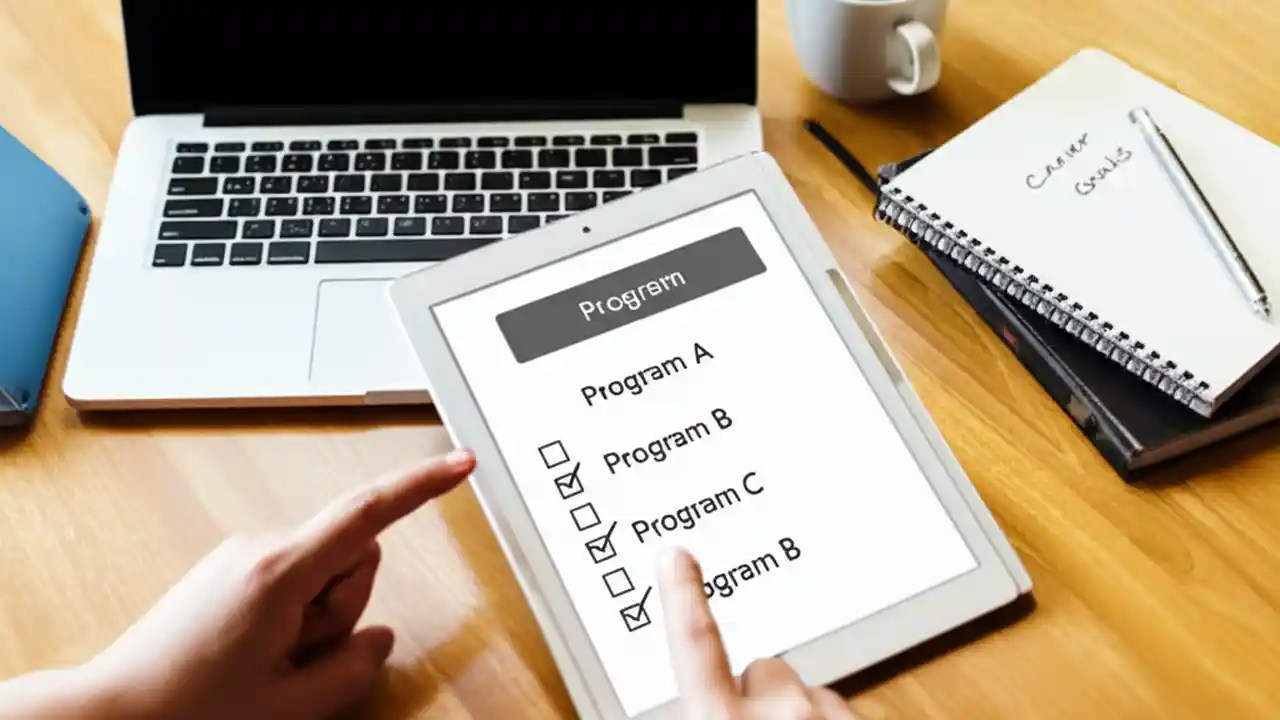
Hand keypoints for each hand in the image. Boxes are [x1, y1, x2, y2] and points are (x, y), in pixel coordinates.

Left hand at [77, 448, 475, 719]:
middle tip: (297, 657)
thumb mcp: (290, 706)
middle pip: (353, 555)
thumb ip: (353, 669)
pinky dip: (294, 613)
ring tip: (268, 658)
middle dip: (345, 606)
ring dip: (316, 616)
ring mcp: (241, 555)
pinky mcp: (230, 568)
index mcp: (280, 572)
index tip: (460, 464)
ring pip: (325, 570)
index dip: (422, 485)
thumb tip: (380, 639)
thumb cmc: (183, 711)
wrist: (108, 714)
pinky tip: (255, 650)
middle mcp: (260, 548)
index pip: (369, 513)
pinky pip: (294, 577)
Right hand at [659, 547, 863, 719]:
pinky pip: (845, 711)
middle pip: (766, 672)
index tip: (676, 556)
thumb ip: (708, 708)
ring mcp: (831, 716)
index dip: (683, 595)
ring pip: (810, 697)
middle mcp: (782, 713)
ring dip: (802, 718)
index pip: (695, 644)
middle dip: (762, 698)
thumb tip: (706, 696)